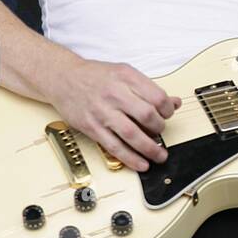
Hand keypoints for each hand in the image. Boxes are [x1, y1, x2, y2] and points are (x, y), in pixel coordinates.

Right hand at [49, 57, 181, 171]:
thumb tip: (175, 103)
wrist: (62, 78)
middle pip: (147, 116)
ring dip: (150, 149)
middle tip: (160, 133)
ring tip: (159, 156)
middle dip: (159, 129)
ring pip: (132, 135)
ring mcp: (102, 112)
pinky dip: (130, 158)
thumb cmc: (95, 76)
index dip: (167, 110)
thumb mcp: (124, 74)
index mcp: (126, 77)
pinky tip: (141, 164)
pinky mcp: (92, 127)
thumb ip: (149, 89)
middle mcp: (115, 94)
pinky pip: (114, 147)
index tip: (167, 115)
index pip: (157, 97)